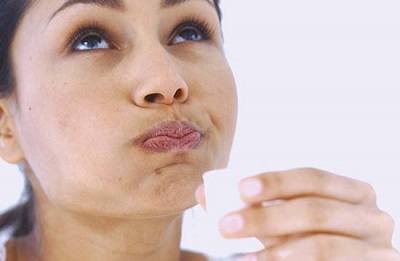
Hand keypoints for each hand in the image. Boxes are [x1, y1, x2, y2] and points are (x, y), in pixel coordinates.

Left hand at [197, 168, 399, 259]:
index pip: (313, 177)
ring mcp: (378, 246)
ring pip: (322, 243)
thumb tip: (204, 193)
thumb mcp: (283, 220)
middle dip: (266, 218)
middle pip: (315, 209)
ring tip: (243, 256)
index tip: (240, 189)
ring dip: (276, 248)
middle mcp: (372, 214)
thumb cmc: (308, 239)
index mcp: (353, 190)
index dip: (277, 181)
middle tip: (227, 226)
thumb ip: (252, 206)